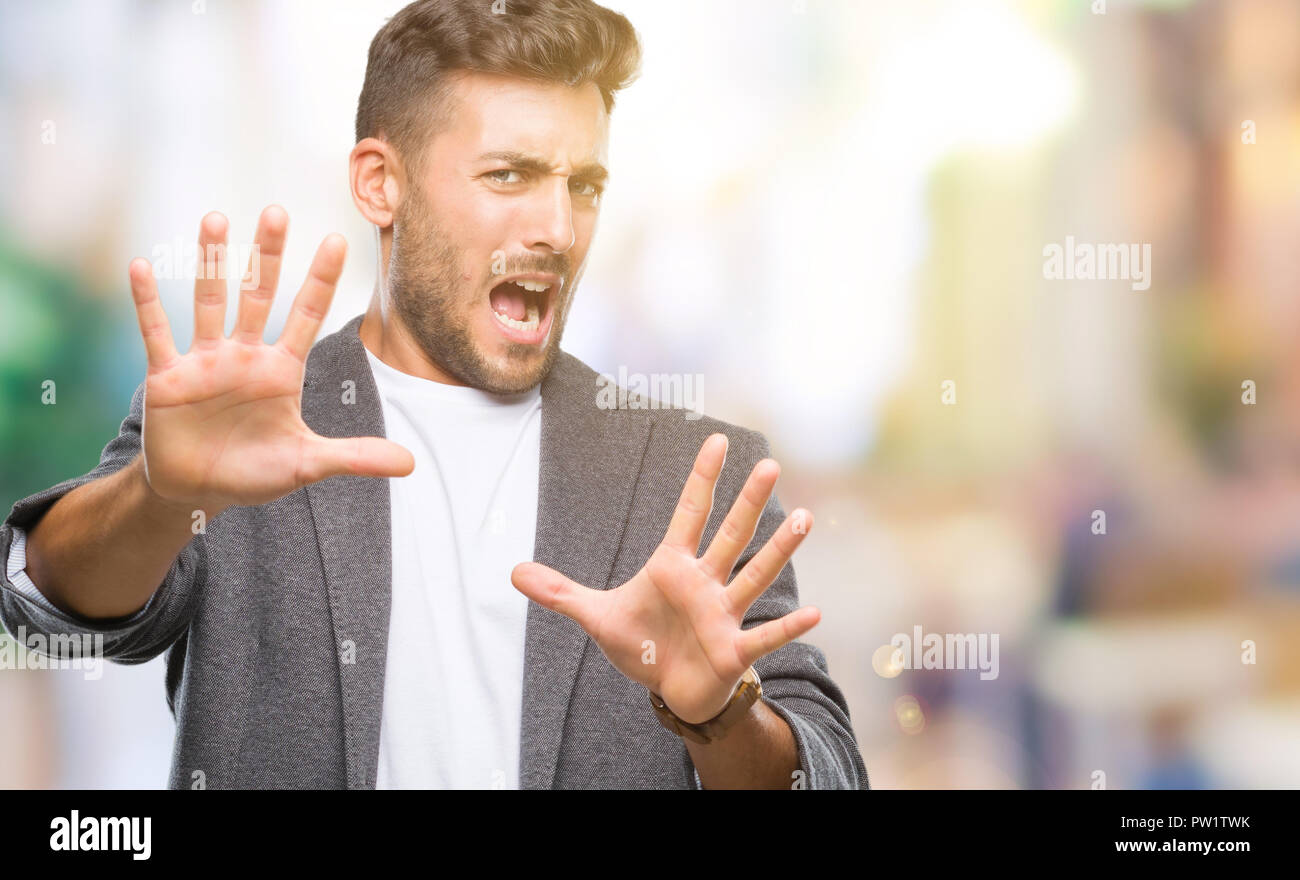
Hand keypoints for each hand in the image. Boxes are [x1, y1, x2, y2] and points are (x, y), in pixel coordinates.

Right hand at [127, 206, 413, 512]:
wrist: (197, 491)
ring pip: (210, 302)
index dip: (321, 279)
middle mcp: (245, 355)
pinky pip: (156, 333)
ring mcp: (206, 362)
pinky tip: (141, 266)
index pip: (308, 315)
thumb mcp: (307, 464)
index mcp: (282, 370)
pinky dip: (147, 302)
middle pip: (259, 295)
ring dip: (211, 262)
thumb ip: (355, 457)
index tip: (338, 239)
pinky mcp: (168, 377)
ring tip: (216, 219)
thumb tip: (410, 463)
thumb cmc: (253, 472)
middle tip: (277, 211)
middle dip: (267, 255)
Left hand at [511, 433, 819, 723]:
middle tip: (770, 465)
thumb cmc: (644, 646)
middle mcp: (705, 583)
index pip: (690, 513)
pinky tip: (816, 612)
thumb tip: (513, 572)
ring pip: (755, 576)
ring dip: (778, 550)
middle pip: (730, 535)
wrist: (671, 690)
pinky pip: (764, 636)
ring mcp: (723, 615)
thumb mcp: (596, 618)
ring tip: (804, 519)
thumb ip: (560, 593)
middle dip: (748, 502)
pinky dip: (788, 626)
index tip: (717, 441)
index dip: (702, 479)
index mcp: (673, 567)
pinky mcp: (733, 650)